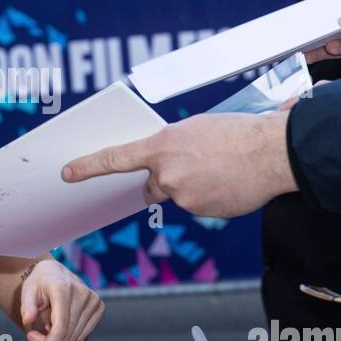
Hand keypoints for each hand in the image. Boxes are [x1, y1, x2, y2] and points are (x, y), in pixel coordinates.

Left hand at [17, 260, 104, 340]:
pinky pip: (82, 334)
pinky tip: (58, 324)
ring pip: (74, 337)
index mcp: (63, 289)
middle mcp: (82, 294)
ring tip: (45, 328)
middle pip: (66, 335)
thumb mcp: (27, 290)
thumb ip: (26, 305)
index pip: (59, 327)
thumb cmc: (39, 283)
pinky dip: (68, 336)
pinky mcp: (99, 306)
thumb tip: (27, 319)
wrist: (56, 272)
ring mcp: (93, 300)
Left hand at [61, 112, 295, 218]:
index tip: (67, 173)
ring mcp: (184, 196)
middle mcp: (167, 173)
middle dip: (165, 179)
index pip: (115, 158)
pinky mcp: (202, 212)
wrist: (273, 152)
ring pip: (179, 195)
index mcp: (162, 145)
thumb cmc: (238, 133)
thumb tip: (163, 161)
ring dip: (195, 187)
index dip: (88, 166)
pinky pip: (199, 206)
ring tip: (223, 169)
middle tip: (193, 167)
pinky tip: (231, 182)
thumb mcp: (197, 128)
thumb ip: (174, 145)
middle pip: (153, 185)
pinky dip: (211, 197)